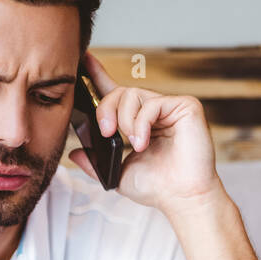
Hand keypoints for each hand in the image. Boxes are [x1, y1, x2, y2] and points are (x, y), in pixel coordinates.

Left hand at [68, 51, 224, 214]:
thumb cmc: (157, 188)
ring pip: (133, 94)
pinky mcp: (186, 106)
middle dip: (106, 110)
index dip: (99, 76)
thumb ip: (95, 163)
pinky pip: (152, 103)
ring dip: (125, 120)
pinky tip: (143, 142)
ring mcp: (171, 106)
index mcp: (138, 122)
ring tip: (134, 144)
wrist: (183, 198)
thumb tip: (74, 154)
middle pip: (120, 92)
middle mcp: (154, 111)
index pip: (116, 93)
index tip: (84, 60)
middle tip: (106, 133)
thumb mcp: (117, 175)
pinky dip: (141, 124)